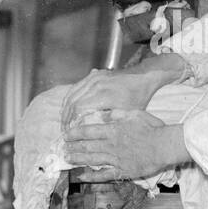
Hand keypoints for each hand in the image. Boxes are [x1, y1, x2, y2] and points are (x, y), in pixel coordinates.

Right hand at [61, 64, 177, 128]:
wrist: (143, 77)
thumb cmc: (138, 98)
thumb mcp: (128, 114)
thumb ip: (110, 122)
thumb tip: (90, 133)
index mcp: (105, 95)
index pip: (79, 109)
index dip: (72, 123)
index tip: (70, 133)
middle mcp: (96, 85)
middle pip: (72, 103)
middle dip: (65, 118)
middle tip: (64, 131)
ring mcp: (94, 78)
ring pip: (71, 95)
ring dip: (65, 109)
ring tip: (64, 122)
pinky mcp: (93, 75)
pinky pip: (75, 88)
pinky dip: (69, 99)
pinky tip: (67, 109)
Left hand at [62, 111, 188, 179]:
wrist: (165, 146)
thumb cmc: (152, 128)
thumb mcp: (134, 113)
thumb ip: (116, 114)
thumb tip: (102, 114)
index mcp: (113, 130)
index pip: (88, 131)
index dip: (75, 133)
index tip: (66, 135)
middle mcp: (111, 145)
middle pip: (87, 146)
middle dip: (73, 147)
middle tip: (62, 149)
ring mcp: (116, 159)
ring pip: (92, 160)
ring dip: (78, 160)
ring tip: (67, 159)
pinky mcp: (123, 171)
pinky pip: (104, 175)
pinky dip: (92, 177)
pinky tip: (82, 176)